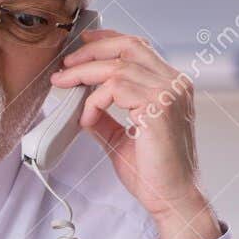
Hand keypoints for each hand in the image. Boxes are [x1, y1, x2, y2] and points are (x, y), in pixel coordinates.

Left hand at [49, 28, 222, 238]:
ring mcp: (169, 93)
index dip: (108, 39)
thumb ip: (105, 118)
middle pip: (129, 45)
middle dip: (91, 50)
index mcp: (170, 86)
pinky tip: (87, 118)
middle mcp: (174, 83)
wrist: (173, 198)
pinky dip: (94, 100)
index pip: (139, 47)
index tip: (82, 42)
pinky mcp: (159, 107)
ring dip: (84, 73)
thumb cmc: (154, 173)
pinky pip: (116, 88)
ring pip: (118, 66)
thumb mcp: (121, 138)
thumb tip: (80, 104)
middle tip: (65, 64)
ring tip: (64, 85)